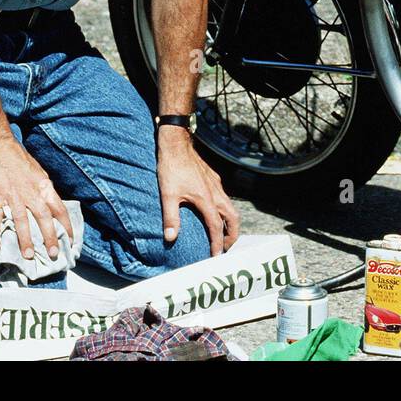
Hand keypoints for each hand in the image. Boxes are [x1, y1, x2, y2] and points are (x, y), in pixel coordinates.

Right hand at [0, 135, 73, 259]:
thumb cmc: (18, 159)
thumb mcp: (38, 173)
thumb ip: (44, 190)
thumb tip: (52, 207)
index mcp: (43, 186)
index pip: (60, 209)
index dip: (67, 226)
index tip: (71, 241)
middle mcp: (30, 193)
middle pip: (43, 218)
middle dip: (50, 238)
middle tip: (53, 255)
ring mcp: (12, 195)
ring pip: (21, 221)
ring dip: (24, 239)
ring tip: (28, 256)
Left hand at [157, 127, 239, 255]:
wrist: (176, 144)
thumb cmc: (171, 167)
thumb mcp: (168, 194)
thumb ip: (170, 217)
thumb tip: (170, 238)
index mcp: (206, 199)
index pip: (216, 227)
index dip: (217, 244)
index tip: (216, 256)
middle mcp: (215, 193)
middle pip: (232, 219)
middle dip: (232, 235)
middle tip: (226, 248)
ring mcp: (216, 185)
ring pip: (230, 208)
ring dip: (230, 223)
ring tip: (223, 233)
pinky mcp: (213, 178)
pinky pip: (225, 198)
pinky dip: (224, 210)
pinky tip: (214, 210)